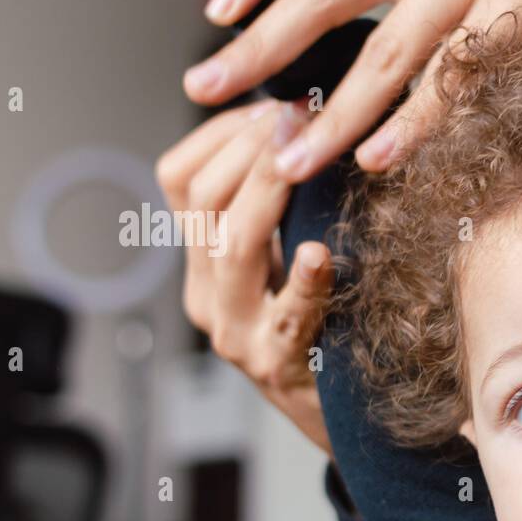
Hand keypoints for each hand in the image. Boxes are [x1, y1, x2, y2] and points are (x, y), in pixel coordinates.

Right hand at [156, 99, 335, 454]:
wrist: (342, 419)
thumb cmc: (323, 330)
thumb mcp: (283, 265)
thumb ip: (278, 212)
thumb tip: (300, 126)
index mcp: (199, 262)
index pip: (180, 178)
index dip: (222, 133)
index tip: (271, 101)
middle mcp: (206, 296)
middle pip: (203, 203)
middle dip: (250, 150)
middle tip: (295, 113)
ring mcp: (237, 333)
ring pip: (231, 248)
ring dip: (267, 192)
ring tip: (301, 157)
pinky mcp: (278, 366)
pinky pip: (286, 316)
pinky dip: (301, 282)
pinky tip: (317, 254)